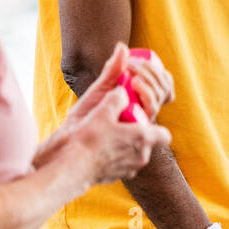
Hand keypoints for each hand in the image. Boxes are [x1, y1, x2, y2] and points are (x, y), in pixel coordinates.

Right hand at [34, 43, 170, 184]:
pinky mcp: (115, 177)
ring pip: (134, 153)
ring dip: (125, 143)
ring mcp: (129, 169)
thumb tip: (122, 51)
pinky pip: (121, 163)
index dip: (155, 125)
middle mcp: (140, 156)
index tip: (140, 116)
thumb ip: (113, 77)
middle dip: (137, 131)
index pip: (164, 134)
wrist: (65, 168)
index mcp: (143, 138)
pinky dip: (114, 154)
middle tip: (119, 120)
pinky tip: (98, 146)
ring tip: (106, 132)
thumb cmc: (85, 137)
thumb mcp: (100, 103)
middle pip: (147, 141)